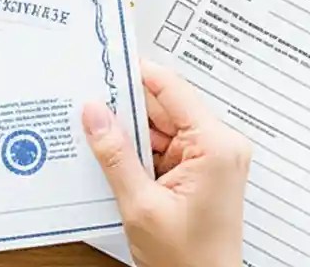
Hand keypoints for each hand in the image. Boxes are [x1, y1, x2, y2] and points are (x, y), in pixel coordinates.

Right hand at [82, 59, 251, 266]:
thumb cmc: (188, 260)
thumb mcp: (141, 205)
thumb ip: (115, 155)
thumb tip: (94, 113)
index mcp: (215, 146)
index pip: (173, 90)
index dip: (138, 73)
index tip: (108, 62)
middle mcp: (220, 146)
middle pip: (166, 108)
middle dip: (127, 108)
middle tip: (88, 102)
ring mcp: (212, 159)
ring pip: (162, 129)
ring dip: (130, 134)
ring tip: (94, 133)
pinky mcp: (202, 172)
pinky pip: (166, 148)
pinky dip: (140, 152)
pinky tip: (113, 157)